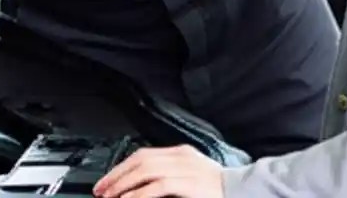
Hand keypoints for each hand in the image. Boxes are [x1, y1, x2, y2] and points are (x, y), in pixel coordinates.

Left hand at [93, 145, 225, 197]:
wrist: (245, 191)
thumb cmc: (217, 189)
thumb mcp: (191, 176)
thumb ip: (168, 175)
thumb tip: (139, 186)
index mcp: (180, 153)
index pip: (143, 155)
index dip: (121, 167)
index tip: (107, 181)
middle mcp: (181, 157)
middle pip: (140, 160)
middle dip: (116, 176)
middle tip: (101, 190)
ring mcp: (186, 169)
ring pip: (145, 171)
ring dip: (122, 185)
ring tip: (110, 197)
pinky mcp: (190, 184)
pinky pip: (158, 186)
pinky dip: (138, 194)